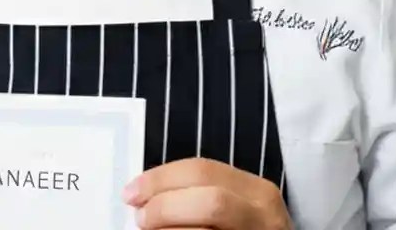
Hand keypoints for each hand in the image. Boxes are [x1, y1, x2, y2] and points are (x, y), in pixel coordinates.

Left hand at [123, 158, 290, 229]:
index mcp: (258, 192)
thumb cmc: (246, 229)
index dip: (159, 179)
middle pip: (208, 200)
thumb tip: (146, 194)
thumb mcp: (237, 205)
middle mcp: (264, 217)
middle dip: (165, 206)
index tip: (131, 191)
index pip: (202, 171)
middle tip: (140, 217)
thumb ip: (201, 193)